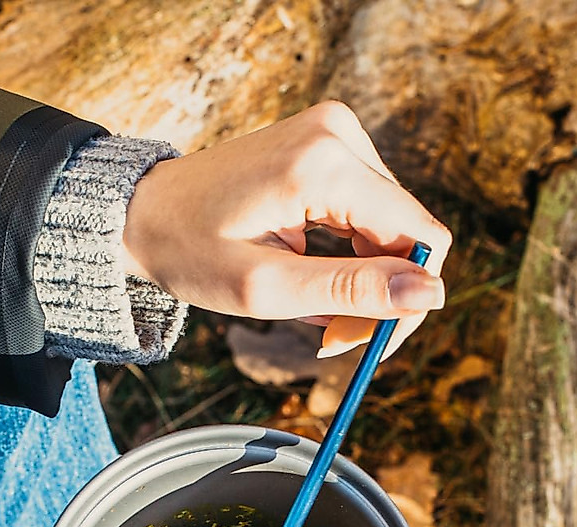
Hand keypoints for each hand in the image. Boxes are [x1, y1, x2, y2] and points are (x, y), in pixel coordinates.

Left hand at [122, 101, 451, 357]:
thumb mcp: (268, 289)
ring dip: (366, 283)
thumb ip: (352, 292)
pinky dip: (352, 260)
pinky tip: (315, 282)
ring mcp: (336, 134)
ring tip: (319, 316)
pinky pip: (370, 214)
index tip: (368, 343)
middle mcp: (339, 134)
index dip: (408, 299)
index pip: (420, 235)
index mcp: (325, 163)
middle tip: (334, 341)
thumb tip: (432, 294)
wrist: (144, 212)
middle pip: (408, 233)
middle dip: (382, 296)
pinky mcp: (330, 146)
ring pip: (392, 229)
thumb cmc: (191, 250)